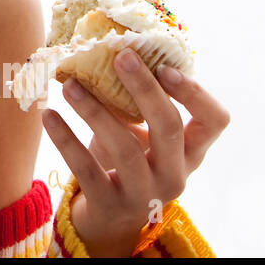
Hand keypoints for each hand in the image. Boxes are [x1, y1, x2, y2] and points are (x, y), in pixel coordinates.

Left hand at [41, 47, 230, 256]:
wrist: (108, 216)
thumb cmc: (128, 161)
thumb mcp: (141, 134)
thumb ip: (136, 102)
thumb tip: (109, 47)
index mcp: (190, 152)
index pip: (216, 121)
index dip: (195, 93)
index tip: (165, 66)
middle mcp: (175, 175)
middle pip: (169, 128)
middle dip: (145, 88)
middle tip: (120, 57)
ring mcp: (144, 194)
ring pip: (124, 148)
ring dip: (95, 111)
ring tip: (69, 85)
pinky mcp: (110, 206)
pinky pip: (86, 169)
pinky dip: (65, 139)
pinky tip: (48, 115)